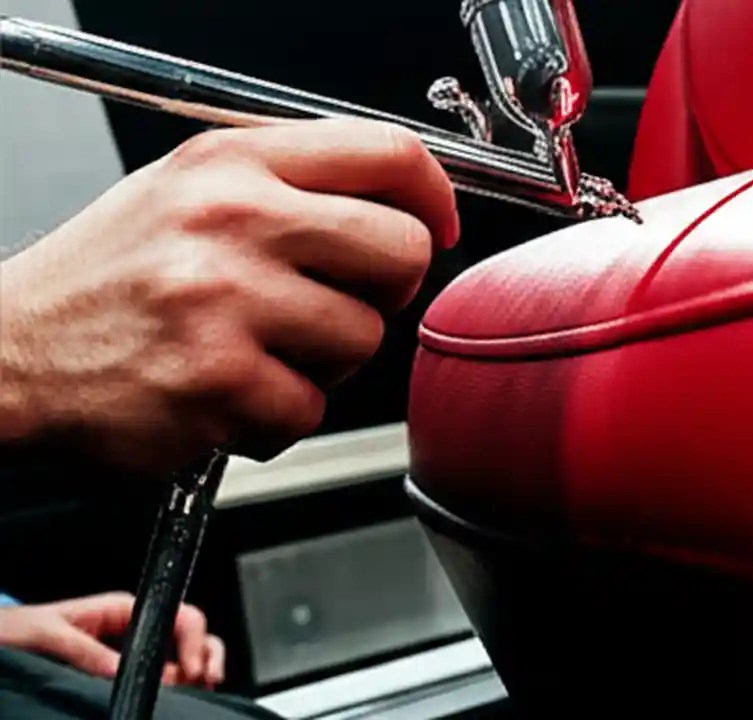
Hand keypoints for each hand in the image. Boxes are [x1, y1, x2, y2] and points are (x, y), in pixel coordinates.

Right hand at [0, 118, 458, 471]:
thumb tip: (404, 206)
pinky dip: (276, 415)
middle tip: (335, 301)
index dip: (433, 195)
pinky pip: (311, 408)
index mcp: (232, 164)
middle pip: (401, 250)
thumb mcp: (191, 192)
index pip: (386, 153)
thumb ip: (292, 188)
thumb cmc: (109, 278)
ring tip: (255, 350)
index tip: (436, 225)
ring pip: (363, 339)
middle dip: (384, 290)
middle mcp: (231, 220)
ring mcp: (224, 300)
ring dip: (322, 361)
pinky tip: (226, 392)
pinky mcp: (217, 380)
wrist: (8, 354)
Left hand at [0, 592, 224, 688]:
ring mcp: (131, 652)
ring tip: (201, 688)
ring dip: (200, 669)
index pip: (175, 614)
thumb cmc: (15, 630)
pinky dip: (182, 686)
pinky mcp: (123, 674)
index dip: (192, 639)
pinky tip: (182, 695)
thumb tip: (123, 670)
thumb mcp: (48, 634)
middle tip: (206, 679)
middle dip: (206, 653)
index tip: (190, 669)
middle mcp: (133, 629)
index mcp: (122, 609)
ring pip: (182, 656)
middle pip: (189, 633)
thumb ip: (86, 650)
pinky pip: (161, 678)